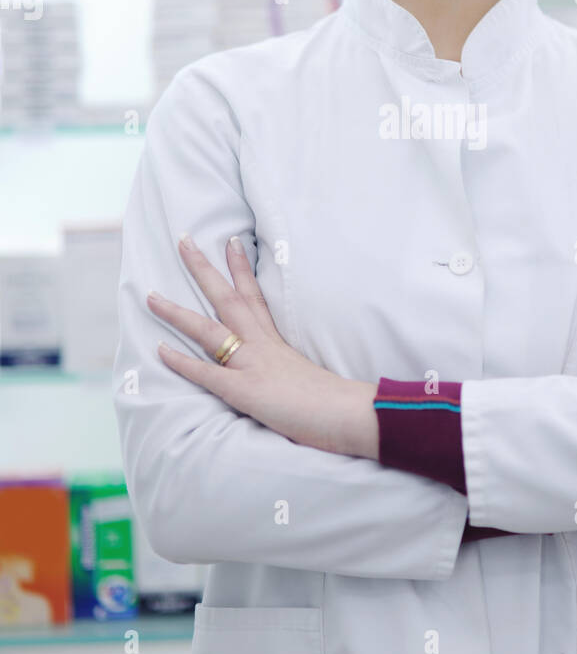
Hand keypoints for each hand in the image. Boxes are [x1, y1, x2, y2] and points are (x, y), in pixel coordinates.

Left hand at [146, 233, 378, 457]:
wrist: (347, 413)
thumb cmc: (334, 401)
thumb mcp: (308, 375)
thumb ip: (290, 370)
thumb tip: (286, 375)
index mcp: (277, 341)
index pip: (255, 296)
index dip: (241, 269)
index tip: (231, 242)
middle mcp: (262, 344)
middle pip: (228, 298)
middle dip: (203, 269)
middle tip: (183, 240)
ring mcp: (251, 364)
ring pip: (209, 330)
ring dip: (177, 312)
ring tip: (151, 296)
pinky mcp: (244, 390)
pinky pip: (207, 373)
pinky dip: (182, 362)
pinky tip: (160, 350)